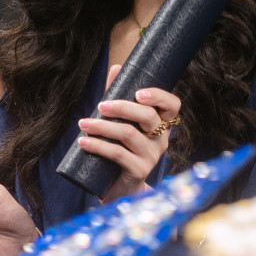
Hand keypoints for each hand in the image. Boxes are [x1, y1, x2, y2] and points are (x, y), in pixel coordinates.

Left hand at [79, 66, 180, 200]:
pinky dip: (98, 145)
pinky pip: (118, 154)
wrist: (118, 188)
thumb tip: (116, 67)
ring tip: (83, 124)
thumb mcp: (119, 122)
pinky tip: (83, 142)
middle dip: (122, 107)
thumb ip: (118, 96)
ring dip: (102, 127)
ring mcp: (152, 156)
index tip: (138, 92)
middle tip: (100, 106)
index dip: (159, 96)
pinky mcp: (139, 171)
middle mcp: (161, 139)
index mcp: (161, 124)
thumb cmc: (120, 149)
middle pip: (147, 116)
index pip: (172, 105)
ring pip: (129, 134)